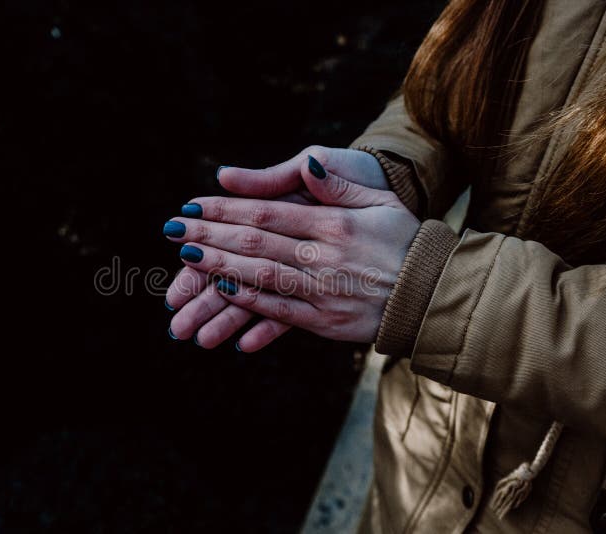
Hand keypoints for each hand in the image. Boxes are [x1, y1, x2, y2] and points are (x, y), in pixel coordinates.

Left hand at [166, 155, 419, 343]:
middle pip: (254, 241)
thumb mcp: (378, 201)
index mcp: (331, 223)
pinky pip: (279, 310)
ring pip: (260, 275)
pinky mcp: (324, 320)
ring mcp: (322, 290)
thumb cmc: (405, 239)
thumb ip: (337, 184)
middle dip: (209, 234)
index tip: (192, 205)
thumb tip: (304, 165)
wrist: (432, 293)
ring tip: (185, 257)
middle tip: (173, 228)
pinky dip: (248, 301)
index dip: (224, 208)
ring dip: (218, 266)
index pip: (266, 211)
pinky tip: (221, 291)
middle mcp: (322, 255)